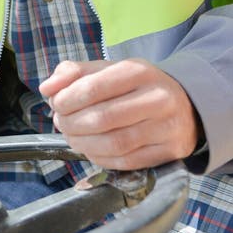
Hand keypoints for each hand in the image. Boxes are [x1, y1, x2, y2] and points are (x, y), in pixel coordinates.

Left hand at [39, 59, 198, 169]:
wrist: (185, 105)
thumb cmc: (136, 86)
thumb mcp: (108, 70)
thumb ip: (73, 73)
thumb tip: (47, 87)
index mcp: (139, 72)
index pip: (94, 87)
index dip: (67, 99)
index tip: (56, 103)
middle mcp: (157, 99)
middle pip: (102, 118)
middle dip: (72, 123)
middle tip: (61, 122)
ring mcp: (166, 128)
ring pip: (114, 144)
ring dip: (83, 144)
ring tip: (72, 136)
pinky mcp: (170, 153)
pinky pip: (126, 162)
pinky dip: (100, 158)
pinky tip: (90, 149)